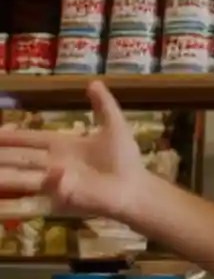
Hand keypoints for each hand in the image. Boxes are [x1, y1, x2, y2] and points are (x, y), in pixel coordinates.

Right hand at [0, 81, 149, 219]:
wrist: (136, 187)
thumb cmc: (125, 159)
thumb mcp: (114, 126)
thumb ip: (103, 105)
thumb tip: (93, 82)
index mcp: (62, 146)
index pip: (30, 139)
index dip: (11, 136)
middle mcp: (52, 164)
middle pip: (19, 157)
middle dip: (0, 155)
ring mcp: (55, 181)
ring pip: (21, 176)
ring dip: (4, 174)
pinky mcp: (61, 196)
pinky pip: (45, 188)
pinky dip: (41, 182)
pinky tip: (35, 176)